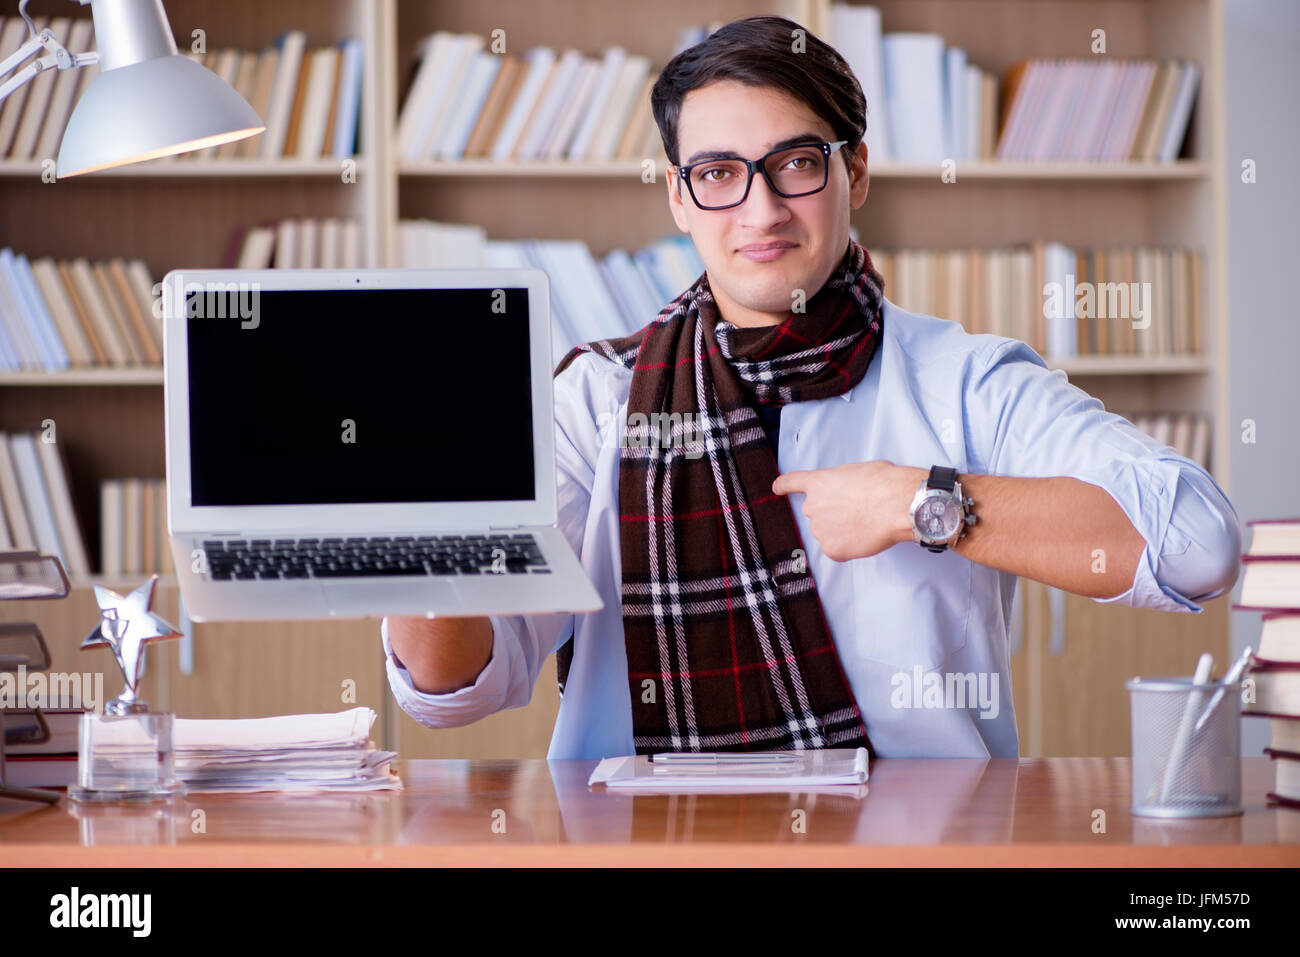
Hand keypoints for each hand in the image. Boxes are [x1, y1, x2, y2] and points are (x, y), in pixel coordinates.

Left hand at [772, 461, 924, 561]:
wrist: (897, 504)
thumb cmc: (884, 483)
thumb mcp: (857, 472)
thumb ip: (842, 484)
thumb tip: (848, 494)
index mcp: (818, 483)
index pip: (792, 483)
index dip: (783, 486)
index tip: (776, 488)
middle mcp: (812, 507)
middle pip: (817, 513)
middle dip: (833, 513)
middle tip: (858, 511)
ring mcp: (820, 530)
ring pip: (828, 532)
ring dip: (842, 530)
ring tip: (866, 522)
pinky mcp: (832, 549)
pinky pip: (838, 549)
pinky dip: (849, 547)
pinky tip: (864, 537)